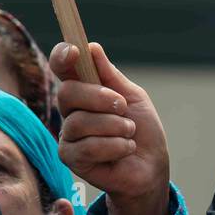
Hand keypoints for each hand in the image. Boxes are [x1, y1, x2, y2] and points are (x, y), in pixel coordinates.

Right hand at [51, 42, 170, 214]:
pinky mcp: (71, 158)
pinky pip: (87, 147)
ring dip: (115, 127)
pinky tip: (125, 149)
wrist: (152, 166)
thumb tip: (92, 48)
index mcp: (84, 91)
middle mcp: (71, 111)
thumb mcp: (133, 98)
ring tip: (129, 133)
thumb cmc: (142, 131)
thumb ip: (112, 76)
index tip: (75, 51)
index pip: (63, 68)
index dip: (62, 56)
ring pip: (80, 123)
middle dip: (99, 98)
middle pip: (67, 93)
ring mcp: (69, 135)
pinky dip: (115, 147)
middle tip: (122, 107)